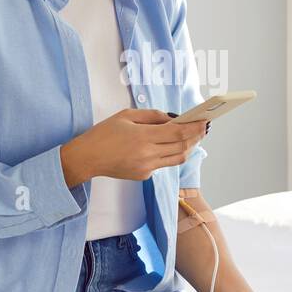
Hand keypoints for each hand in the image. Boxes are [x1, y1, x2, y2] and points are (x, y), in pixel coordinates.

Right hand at [62, 109, 206, 183]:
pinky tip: (168, 146)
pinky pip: (163, 164)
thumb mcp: (126, 115)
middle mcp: (147, 155)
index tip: (204, 121)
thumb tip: (173, 118)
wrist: (87, 158)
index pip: (177, 132)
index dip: (194, 127)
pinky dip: (169, 154)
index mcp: (142, 137)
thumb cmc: (104, 133)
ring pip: (177, 159)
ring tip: (193, 137)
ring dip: (188, 148)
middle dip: (196, 137)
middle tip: (203, 128)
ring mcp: (146, 168)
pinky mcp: (143, 176)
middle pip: (182, 147)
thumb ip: (152, 115)